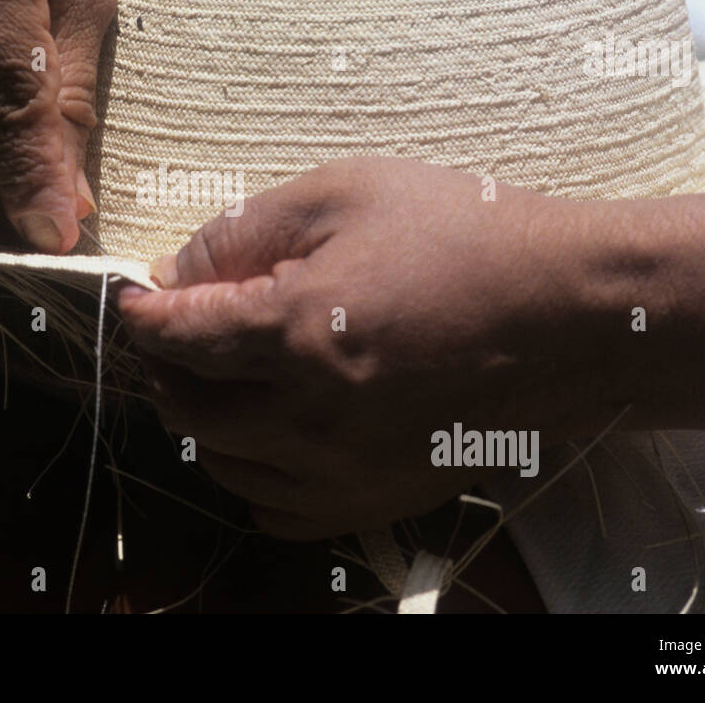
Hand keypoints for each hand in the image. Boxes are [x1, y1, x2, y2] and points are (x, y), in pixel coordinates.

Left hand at [118, 157, 612, 538]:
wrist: (570, 317)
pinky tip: (266, 432)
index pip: (179, 337)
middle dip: (164, 364)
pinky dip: (248, 472)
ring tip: (219, 376)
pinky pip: (274, 510)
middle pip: (187, 406)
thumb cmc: (466, 238)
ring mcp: (344, 471)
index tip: (134, 298)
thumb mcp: (347, 195)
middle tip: (175, 331)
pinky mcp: (374, 499)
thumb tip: (179, 270)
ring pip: (222, 463)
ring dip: (201, 418)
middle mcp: (312, 418)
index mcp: (299, 334)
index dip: (143, 313)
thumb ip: (247, 231)